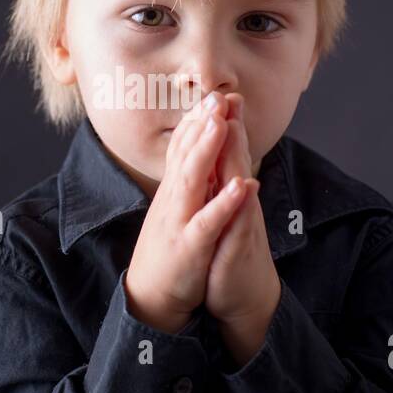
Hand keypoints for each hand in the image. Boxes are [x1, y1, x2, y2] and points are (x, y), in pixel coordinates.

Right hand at [124, 91, 252, 332]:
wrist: (151, 296)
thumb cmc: (169, 249)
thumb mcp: (175, 210)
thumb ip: (185, 181)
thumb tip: (195, 153)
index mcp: (173, 192)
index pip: (182, 148)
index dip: (197, 121)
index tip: (213, 96)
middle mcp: (173, 200)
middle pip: (186, 155)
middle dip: (202, 125)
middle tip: (217, 97)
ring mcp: (179, 222)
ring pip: (192, 180)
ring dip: (206, 151)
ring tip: (221, 124)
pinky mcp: (189, 247)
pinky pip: (207, 223)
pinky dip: (223, 204)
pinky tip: (240, 187)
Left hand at [204, 95, 280, 329]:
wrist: (245, 296)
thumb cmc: (230, 253)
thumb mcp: (223, 215)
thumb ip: (221, 186)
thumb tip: (215, 159)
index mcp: (230, 195)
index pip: (226, 153)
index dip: (221, 124)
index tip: (217, 93)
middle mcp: (240, 204)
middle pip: (236, 159)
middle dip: (232, 127)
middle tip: (227, 94)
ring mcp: (243, 224)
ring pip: (241, 184)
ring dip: (237, 155)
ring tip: (232, 126)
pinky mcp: (240, 247)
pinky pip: (241, 223)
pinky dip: (240, 204)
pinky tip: (244, 187)